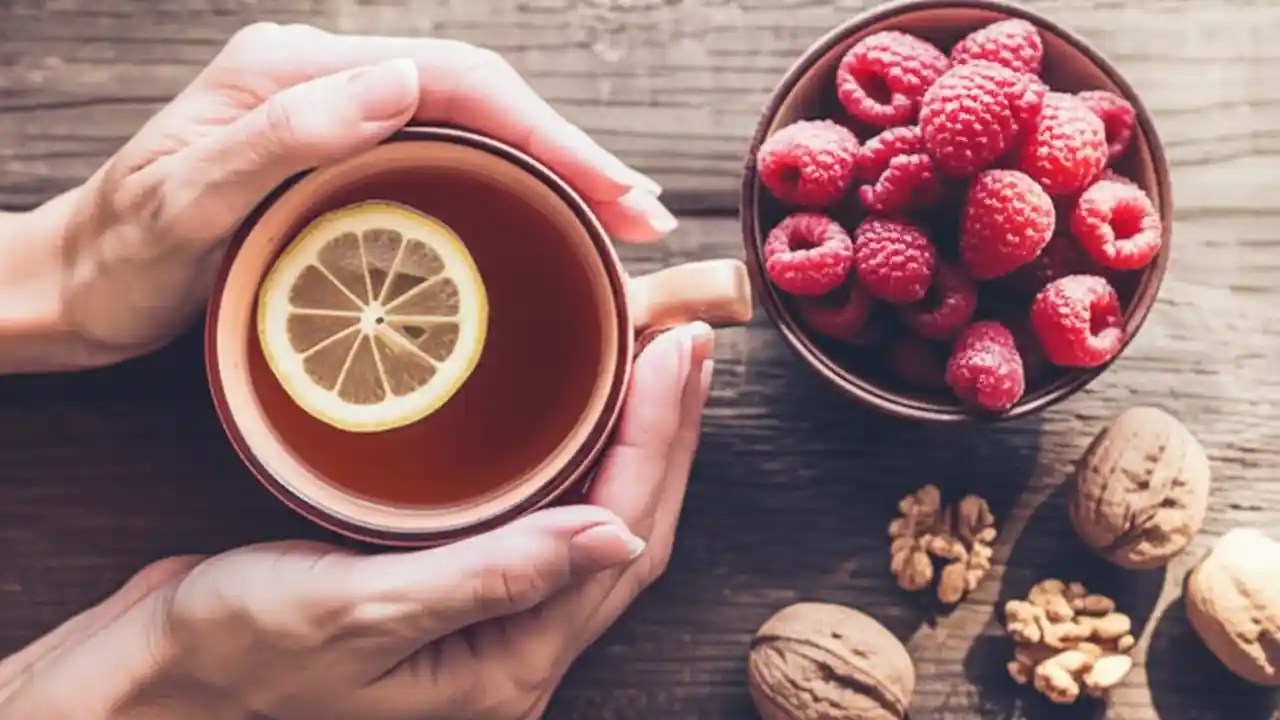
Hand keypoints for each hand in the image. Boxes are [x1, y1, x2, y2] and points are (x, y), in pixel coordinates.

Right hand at [0, 323, 715, 719]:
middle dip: (665, 436)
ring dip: (633, 443)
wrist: (155, 673)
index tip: (676, 355)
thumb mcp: (356, 614)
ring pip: (596, 520)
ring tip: (657, 361)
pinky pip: (546, 517)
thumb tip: (612, 537)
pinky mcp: (456, 584)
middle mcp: (512, 648)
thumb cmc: (234, 652)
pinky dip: (579, 458)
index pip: (619, 539)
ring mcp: (489, 619)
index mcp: (505, 667)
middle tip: (688, 343)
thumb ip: (488, 578)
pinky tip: (585, 409)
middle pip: (626, 528)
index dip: (657, 443)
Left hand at [3, 22, 672, 371]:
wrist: (70, 287)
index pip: (456, 79)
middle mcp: (325, 79)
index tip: (615, 189)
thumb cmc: (119, 260)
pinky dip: (507, 187)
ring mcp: (334, 116)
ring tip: (618, 218)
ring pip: (472, 125)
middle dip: (572, 149)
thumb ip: (287, 136)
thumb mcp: (187, 203)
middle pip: (480, 96)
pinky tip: (542, 221)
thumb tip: (400, 82)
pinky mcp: (339, 157)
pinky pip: (444, 157)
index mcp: (297, 70)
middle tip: (642, 214)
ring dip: (552, 168)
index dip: (548, 131)